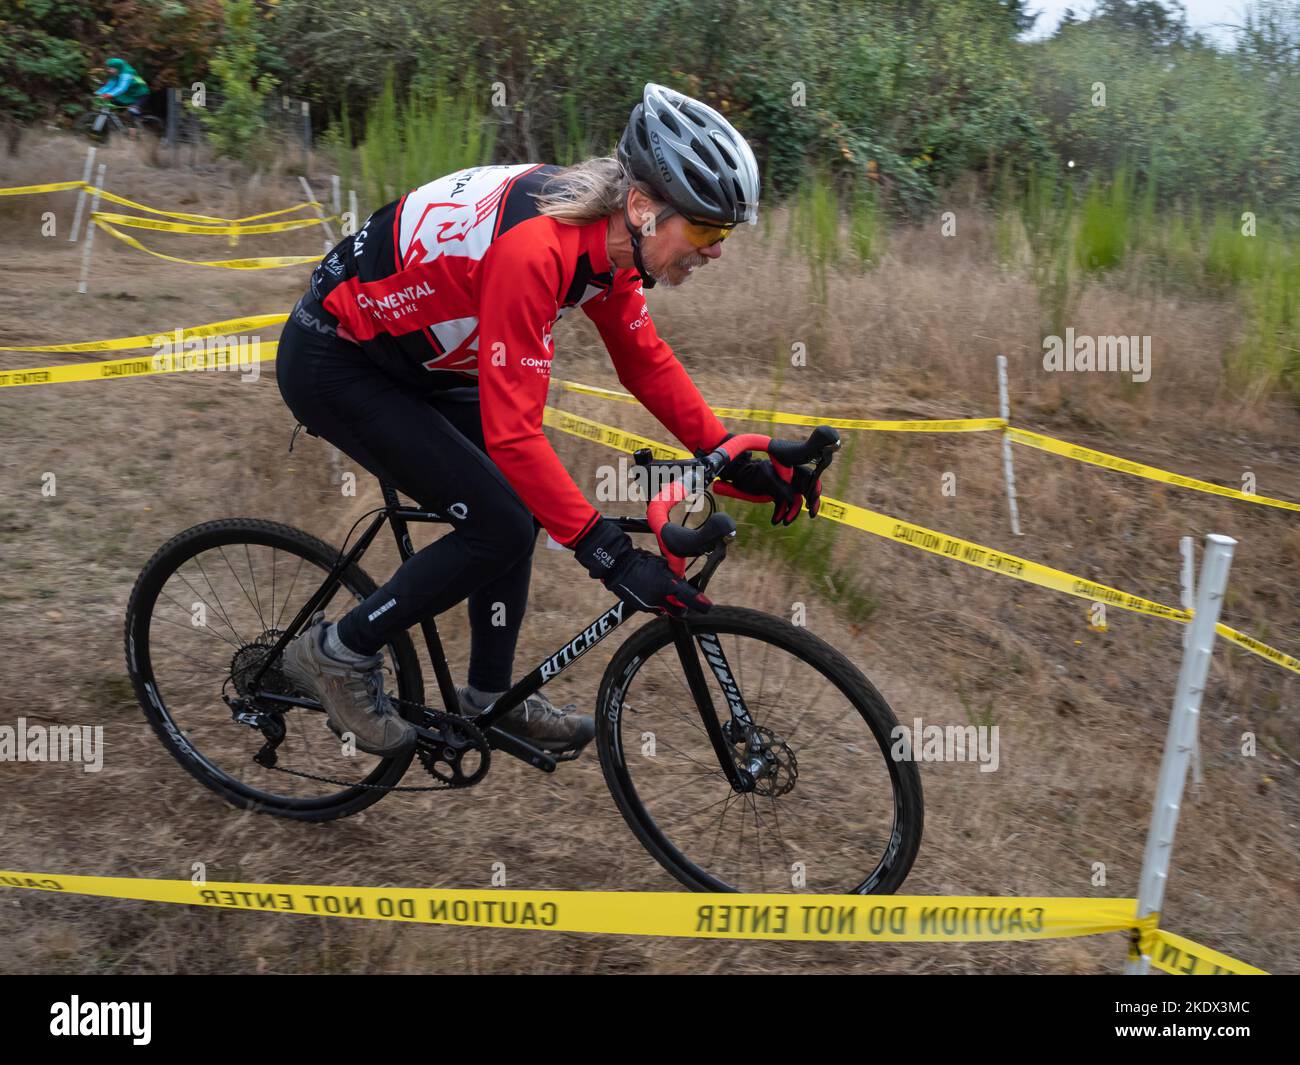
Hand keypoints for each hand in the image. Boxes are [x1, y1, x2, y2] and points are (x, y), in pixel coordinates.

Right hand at [573, 518, 711, 616]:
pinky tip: (652, 591)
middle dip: (684, 607)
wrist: (616, 567)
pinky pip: (655, 609)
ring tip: (665, 590)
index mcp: (667, 585)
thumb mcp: (661, 564)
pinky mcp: (642, 607)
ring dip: (670, 603)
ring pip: (667, 610)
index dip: (700, 603)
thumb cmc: (640, 561)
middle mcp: (660, 598)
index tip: (707, 606)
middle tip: (686, 599)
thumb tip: (683, 581)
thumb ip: (674, 574)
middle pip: (680, 612)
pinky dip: (658, 603)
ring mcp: (650, 605)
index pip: (690, 599)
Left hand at [719, 449, 822, 524]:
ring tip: (784, 522)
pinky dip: (781, 513)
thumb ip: (780, 487)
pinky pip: (783, 506)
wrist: (738, 478)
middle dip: (809, 502)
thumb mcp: (766, 479)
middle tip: (812, 514)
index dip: (815, 488)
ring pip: (794, 501)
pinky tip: (775, 520)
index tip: (813, 500)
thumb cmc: (751, 473)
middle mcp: (790, 477)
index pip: (809, 477)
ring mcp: (784, 486)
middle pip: (806, 490)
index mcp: (791, 468)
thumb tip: (793, 498)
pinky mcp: (776, 495)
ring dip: (791, 513)